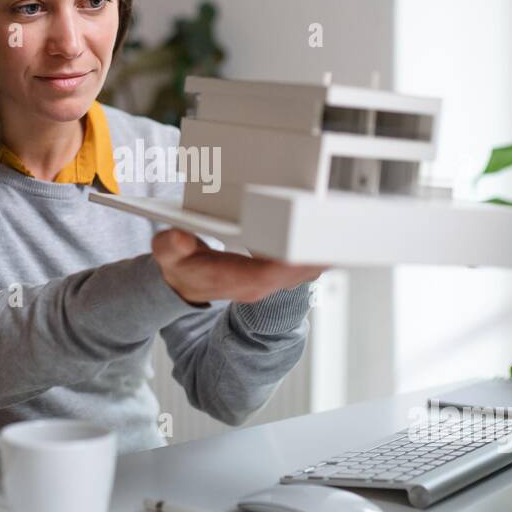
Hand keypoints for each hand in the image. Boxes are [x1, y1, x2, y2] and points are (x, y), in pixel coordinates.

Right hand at [151, 228, 326, 304]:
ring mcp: (270, 280)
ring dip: (324, 252)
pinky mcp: (276, 273)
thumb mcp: (168, 256)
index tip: (308, 246)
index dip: (289, 261)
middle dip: (319, 252)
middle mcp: (259, 284)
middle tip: (341, 227)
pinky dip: (318, 252)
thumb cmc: (182, 267)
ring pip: (307, 269)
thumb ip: (171, 247)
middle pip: (298, 271)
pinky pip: (305, 265)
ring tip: (343, 227)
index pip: (268, 273)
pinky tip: (331, 236)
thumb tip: (179, 238)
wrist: (186, 283)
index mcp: (236, 281)